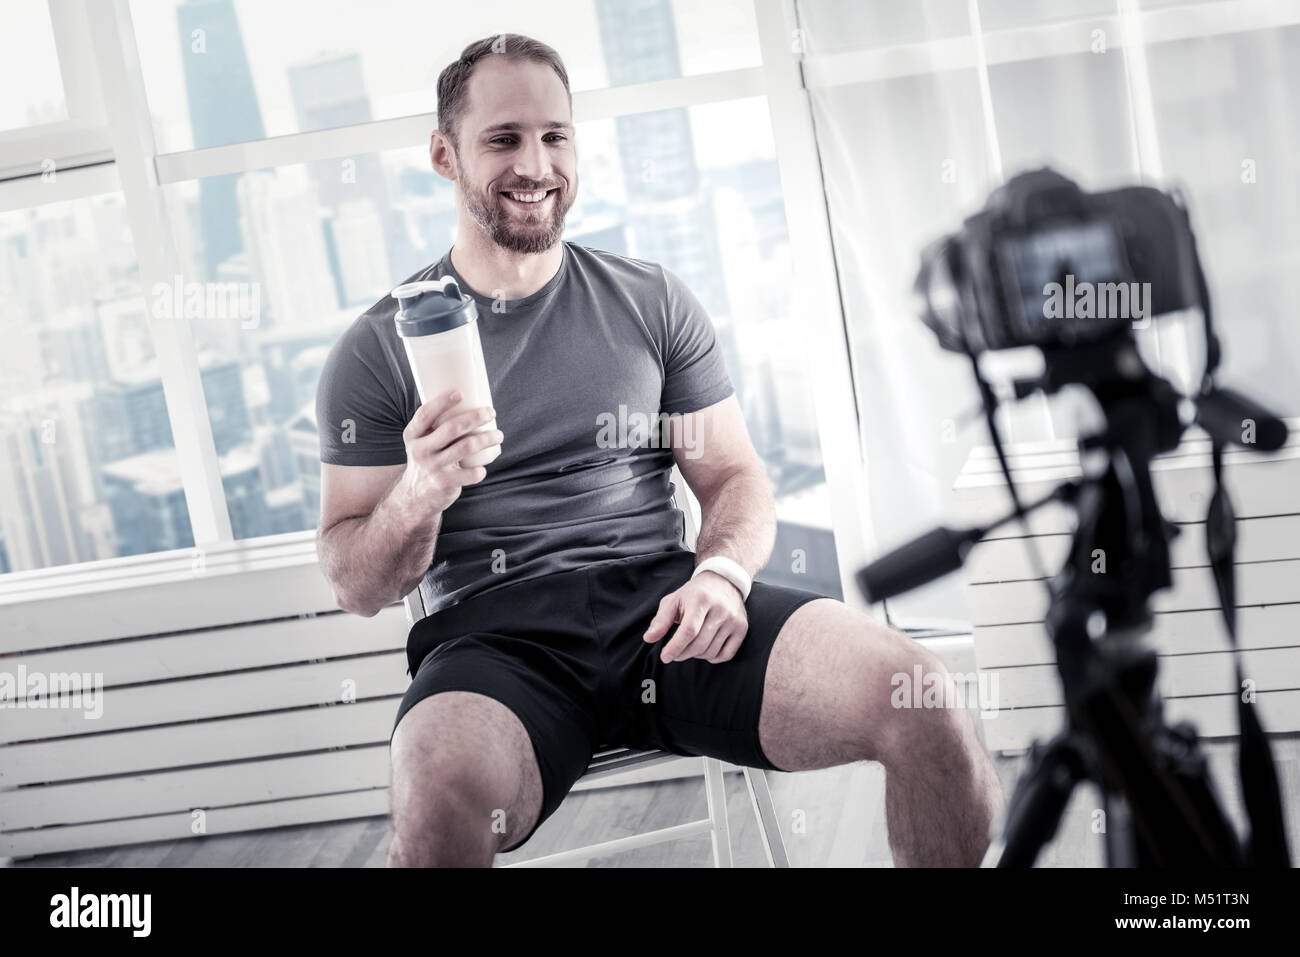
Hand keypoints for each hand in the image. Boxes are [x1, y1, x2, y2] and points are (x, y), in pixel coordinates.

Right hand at [400, 388, 502, 514]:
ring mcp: (432, 467)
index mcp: (412, 435)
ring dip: (487, 438)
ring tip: (499, 435)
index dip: (442, 402)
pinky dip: (481, 470)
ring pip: (466, 447)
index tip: (460, 393)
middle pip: (452, 428)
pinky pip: (470, 473)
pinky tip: (484, 466)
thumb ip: (436, 425)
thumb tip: (467, 399)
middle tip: (491, 412)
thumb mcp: (421, 442)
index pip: (425, 414)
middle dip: (476, 417)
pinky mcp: (445, 483)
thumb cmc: (427, 459)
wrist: (416, 496)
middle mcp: (420, 450)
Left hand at [642, 571, 748, 663]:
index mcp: (701, 599)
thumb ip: (661, 620)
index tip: (665, 656)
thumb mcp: (674, 600)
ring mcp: (733, 619)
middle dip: (682, 653)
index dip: (675, 647)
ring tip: (689, 647)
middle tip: (674, 654)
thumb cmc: (695, 593)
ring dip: (696, 656)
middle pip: (699, 643)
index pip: (689, 630)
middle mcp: (720, 609)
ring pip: (711, 651)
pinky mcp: (742, 628)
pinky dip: (712, 657)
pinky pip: (726, 654)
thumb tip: (649, 638)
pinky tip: (704, 650)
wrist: (724, 581)